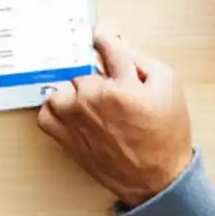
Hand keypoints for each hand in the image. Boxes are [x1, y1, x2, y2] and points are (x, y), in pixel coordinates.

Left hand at [37, 29, 193, 206]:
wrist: (157, 178)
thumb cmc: (166, 133)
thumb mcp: (167, 85)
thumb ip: (140, 57)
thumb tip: (116, 40)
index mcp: (121, 85)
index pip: (104, 42)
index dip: (105, 36)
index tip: (103, 37)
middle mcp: (92, 99)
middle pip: (80, 64)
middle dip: (92, 67)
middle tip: (107, 81)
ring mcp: (74, 118)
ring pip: (60, 85)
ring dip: (72, 88)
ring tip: (91, 99)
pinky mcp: (63, 136)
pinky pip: (46, 111)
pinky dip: (56, 108)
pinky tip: (75, 111)